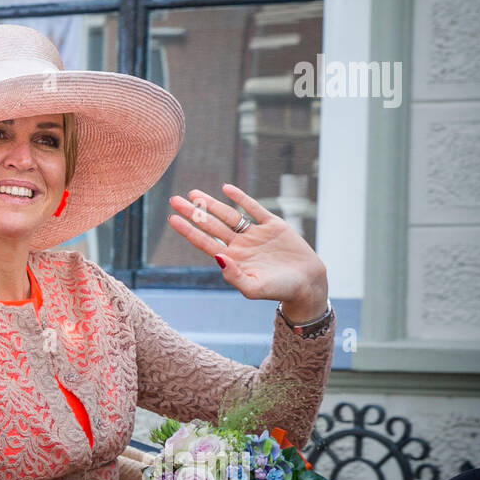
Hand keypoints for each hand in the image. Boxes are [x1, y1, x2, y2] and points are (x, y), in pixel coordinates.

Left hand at [167, 183, 328, 321]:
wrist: (307, 284)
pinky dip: (241, 198)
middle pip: (211, 225)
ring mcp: (255, 234)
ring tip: (194, 193)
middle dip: (193, 212)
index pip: (204, 242)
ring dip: (212, 204)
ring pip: (229, 215)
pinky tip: (227, 189)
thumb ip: (233, 276)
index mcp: (232, 259)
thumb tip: (217, 257)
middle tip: (174, 199)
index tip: (172, 218)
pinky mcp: (273, 225)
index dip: (188, 230)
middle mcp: (240, 245)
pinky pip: (254, 209)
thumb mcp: (253, 288)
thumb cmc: (279, 290)